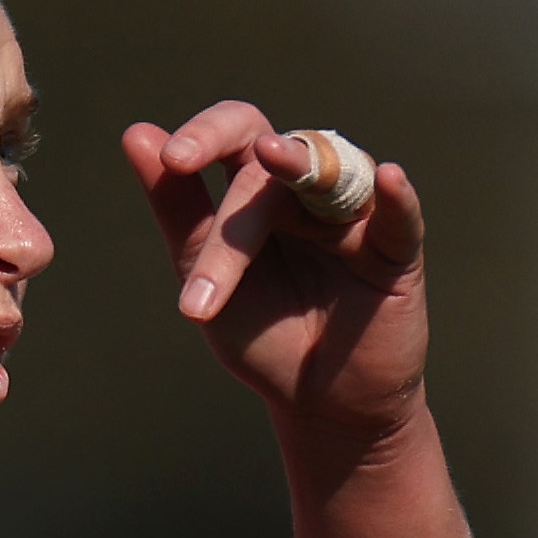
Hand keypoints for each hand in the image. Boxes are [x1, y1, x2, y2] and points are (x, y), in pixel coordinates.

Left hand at [123, 104, 428, 442]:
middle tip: (204, 194)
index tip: (173, 160)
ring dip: (301, 163)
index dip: (205, 135)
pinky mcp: (397, 252)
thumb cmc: (265, 338)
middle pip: (276, 155)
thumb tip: (136, 133)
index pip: (235, 135)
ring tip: (273, 156)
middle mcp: (307, 192)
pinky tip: (389, 178)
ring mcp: (354, 217)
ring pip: (331, 173)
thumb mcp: (206, 275)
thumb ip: (177, 208)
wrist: (321, 404)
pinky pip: (402, 217)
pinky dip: (398, 198)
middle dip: (237, 195)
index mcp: (258, 191)